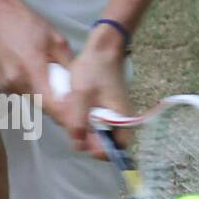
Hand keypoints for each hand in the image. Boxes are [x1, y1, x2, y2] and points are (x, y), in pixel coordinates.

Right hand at [0, 0, 73, 112]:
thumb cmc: (23, 22)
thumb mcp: (54, 38)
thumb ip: (67, 63)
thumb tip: (77, 83)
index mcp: (32, 70)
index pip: (52, 106)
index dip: (65, 113)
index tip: (76, 113)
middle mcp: (17, 82)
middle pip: (42, 107)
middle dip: (56, 105)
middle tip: (67, 96)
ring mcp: (6, 85)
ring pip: (31, 100)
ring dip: (42, 96)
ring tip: (48, 79)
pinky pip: (20, 92)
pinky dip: (30, 88)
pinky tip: (32, 73)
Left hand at [58, 28, 133, 156]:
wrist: (103, 49)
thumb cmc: (93, 70)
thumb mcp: (80, 96)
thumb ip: (78, 122)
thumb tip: (78, 146)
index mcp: (123, 120)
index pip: (116, 149)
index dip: (98, 148)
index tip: (82, 138)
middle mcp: (124, 121)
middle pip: (108, 143)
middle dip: (90, 139)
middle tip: (74, 124)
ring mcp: (118, 115)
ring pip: (102, 134)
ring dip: (87, 130)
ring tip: (74, 114)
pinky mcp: (111, 110)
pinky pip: (100, 124)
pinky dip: (88, 121)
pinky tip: (78, 110)